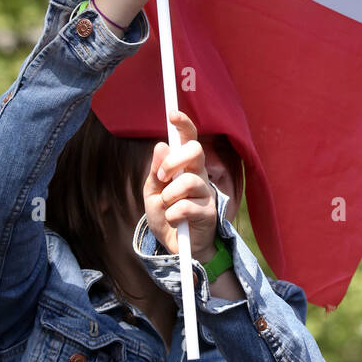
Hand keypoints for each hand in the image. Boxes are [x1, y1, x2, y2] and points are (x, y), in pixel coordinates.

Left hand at [143, 110, 218, 261]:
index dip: (183, 124)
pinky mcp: (209, 212)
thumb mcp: (151, 193)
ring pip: (188, 181)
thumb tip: (161, 145)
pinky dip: (173, 215)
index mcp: (185, 166)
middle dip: (174, 161)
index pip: (188, 139)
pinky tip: (175, 221)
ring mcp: (206, 192)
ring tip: (167, 206)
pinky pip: (187, 207)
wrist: (174, 247)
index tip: (172, 114)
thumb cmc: (165, 215)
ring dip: (169, 196)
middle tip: (161, 177)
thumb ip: (156, 171)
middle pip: (195, 151)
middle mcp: (199, 174)